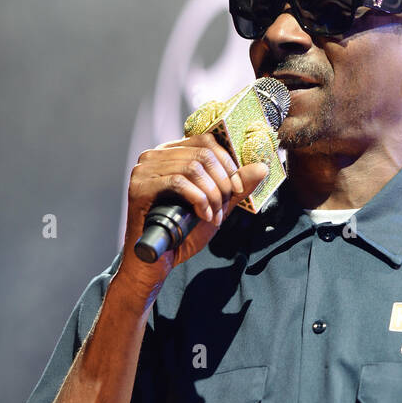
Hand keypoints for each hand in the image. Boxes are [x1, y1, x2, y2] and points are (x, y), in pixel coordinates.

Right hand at [116, 132, 269, 297]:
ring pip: (193, 167)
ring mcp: (144, 169)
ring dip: (211, 195)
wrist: (160, 261)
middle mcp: (155, 156)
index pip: (206, 141)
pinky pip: (178, 183)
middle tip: (223, 207)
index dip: (228, 163)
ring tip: (212, 216)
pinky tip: (202, 216)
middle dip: (222, 183)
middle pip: (202, 154)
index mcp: (171, 154)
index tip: (236, 190)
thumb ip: (237, 187)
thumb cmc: (184, 233)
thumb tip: (262, 167)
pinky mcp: (140, 187)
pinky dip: (198, 200)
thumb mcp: (217, 206)